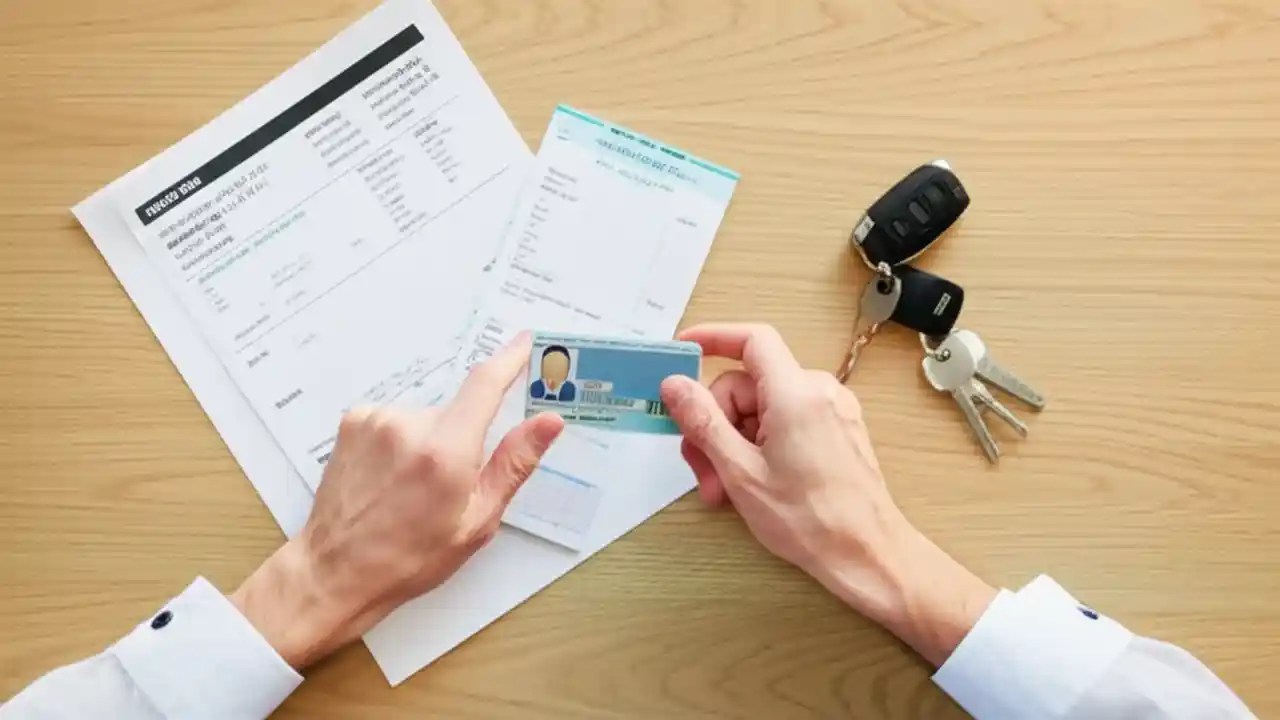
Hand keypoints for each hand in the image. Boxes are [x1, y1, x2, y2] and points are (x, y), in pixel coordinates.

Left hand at [231, 333, 563, 668]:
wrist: (336, 571)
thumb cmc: (410, 558)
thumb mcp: (476, 521)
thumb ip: (514, 463)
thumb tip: (549, 421)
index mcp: (446, 451)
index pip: (486, 384)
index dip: (510, 359)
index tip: (525, 342)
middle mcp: (408, 425)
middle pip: (457, 411)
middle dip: (461, 440)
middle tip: (447, 487)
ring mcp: (375, 419)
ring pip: (425, 418)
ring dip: (428, 442)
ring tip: (409, 490)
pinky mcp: (353, 420)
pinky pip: (395, 419)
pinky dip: (400, 442)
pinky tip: (388, 478)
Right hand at [661, 323, 994, 665]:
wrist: (868, 555)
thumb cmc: (814, 521)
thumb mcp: (740, 472)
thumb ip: (703, 422)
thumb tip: (676, 386)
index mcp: (796, 394)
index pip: (751, 340)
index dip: (713, 338)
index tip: (684, 350)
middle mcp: (818, 392)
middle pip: (747, 385)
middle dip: (716, 424)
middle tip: (702, 466)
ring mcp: (831, 411)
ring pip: (762, 409)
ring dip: (734, 443)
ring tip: (725, 489)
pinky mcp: (835, 430)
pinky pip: (784, 422)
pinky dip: (759, 446)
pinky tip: (750, 483)